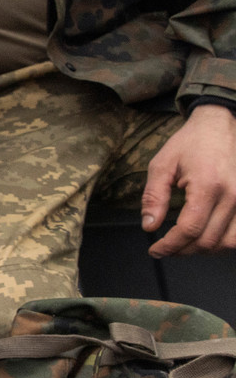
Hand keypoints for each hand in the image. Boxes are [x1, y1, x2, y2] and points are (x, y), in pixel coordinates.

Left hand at [143, 103, 235, 256]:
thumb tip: (149, 226)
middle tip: (166, 248)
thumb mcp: (162, 165)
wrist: (221, 126)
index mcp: (208, 185)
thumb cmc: (190, 144)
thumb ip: (154, 197)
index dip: (170, 245)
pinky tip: (206, 238)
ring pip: (228, 243)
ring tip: (184, 245)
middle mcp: (232, 196)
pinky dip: (224, 243)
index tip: (156, 251)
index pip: (189, 229)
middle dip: (183, 250)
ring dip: (204, 250)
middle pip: (207, 240)